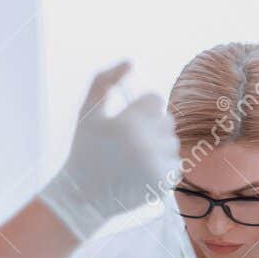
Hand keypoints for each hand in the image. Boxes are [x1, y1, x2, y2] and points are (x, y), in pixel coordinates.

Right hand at [40, 62, 176, 239]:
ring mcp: (157, 165)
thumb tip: (130, 62)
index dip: (140, 108)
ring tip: (134, 157)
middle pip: (166, 120)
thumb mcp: (88, 112)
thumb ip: (105, 81)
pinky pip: (175, 163)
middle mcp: (146, 144)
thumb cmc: (84, 150)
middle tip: (128, 140)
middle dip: (150, 127)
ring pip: (172, 143)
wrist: (83, 195)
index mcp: (129, 123)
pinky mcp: (164, 183)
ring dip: (158, 146)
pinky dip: (161, 165)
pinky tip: (141, 170)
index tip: (127, 120)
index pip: (155, 100)